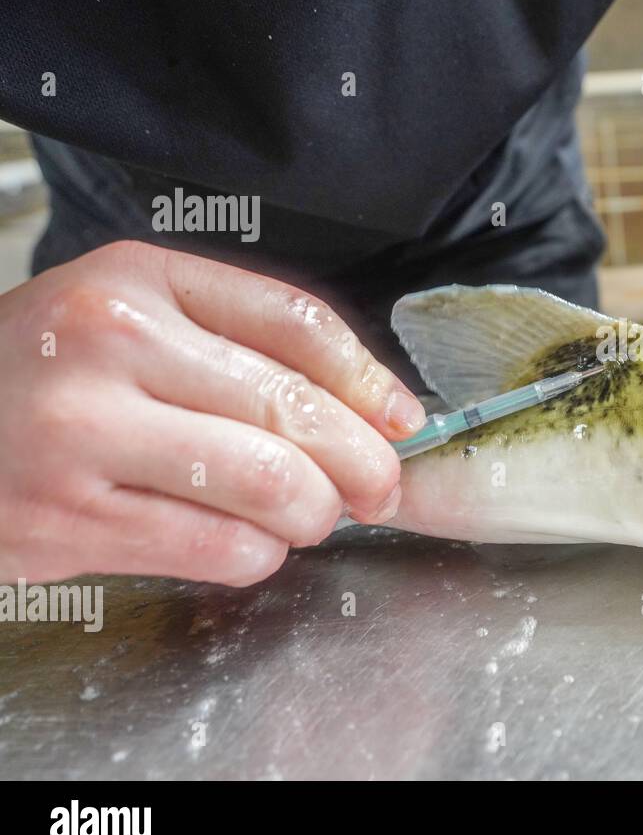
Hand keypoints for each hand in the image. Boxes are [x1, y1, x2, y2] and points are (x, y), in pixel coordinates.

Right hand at [0, 241, 425, 585]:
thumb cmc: (47, 373)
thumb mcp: (135, 317)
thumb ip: (246, 346)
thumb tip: (379, 411)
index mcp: (140, 280)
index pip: (298, 323)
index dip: (371, 381)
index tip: (403, 419)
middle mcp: (110, 344)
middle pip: (295, 412)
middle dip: (364, 464)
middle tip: (376, 488)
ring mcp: (82, 434)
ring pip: (271, 486)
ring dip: (315, 514)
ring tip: (308, 515)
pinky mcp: (66, 522)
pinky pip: (222, 547)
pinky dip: (262, 553)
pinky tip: (248, 541)